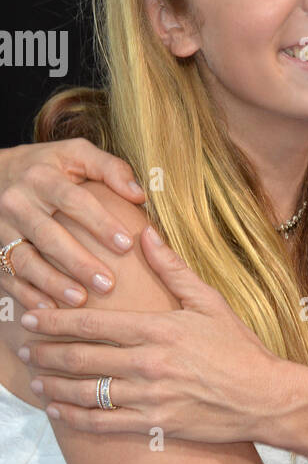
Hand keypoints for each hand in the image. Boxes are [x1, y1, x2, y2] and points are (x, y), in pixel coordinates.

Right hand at [0, 139, 145, 307]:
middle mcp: (17, 203)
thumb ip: (110, 169)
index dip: (100, 223)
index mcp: (42, 178)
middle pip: (49, 236)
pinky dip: (27, 295)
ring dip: (53, 283)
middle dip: (78, 262)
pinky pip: (8, 277)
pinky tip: (49, 310)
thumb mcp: (75, 154)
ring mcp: (2, 229)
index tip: (126, 245)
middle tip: (108, 284)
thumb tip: (138, 195)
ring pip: (25, 260)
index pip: (74, 201)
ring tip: (81, 301)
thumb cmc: (47, 166)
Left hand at [18, 227, 287, 443]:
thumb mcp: (210, 302)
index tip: (32, 316)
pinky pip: (103, 424)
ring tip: (37, 382)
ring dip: (54, 387)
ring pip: (86, 393)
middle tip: (26, 349)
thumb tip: (146, 234)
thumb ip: (172, 269)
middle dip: (46, 354)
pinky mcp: (154, 424)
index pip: (93, 322)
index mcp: (158, 328)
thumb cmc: (240, 348)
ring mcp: (149, 396)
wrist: (266, 397)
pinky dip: (75, 418)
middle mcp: (148, 363)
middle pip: (81, 358)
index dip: (56, 320)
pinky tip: (59, 412)